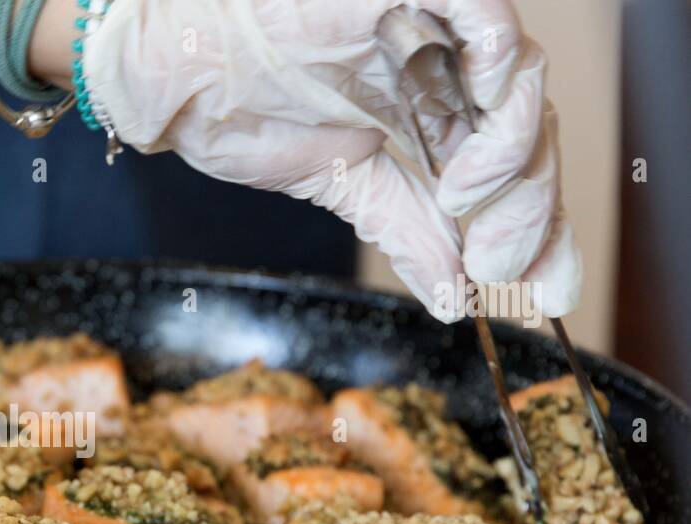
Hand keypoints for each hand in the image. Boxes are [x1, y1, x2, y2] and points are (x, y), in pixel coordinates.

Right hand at [83, 0, 581, 318]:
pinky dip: (499, 87)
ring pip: (520, 86)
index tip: (549, 291)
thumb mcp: (339, 185)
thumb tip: (457, 301)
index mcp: (424, 111)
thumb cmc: (236, 110)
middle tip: (504, 267)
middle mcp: (439, 68)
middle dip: (530, 210)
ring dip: (513, 160)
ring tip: (468, 209)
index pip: (506, 170)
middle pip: (526, 135)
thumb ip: (405, 233)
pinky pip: (487, 22)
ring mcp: (429, 27)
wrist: (169, 73)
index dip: (537, 228)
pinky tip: (471, 153)